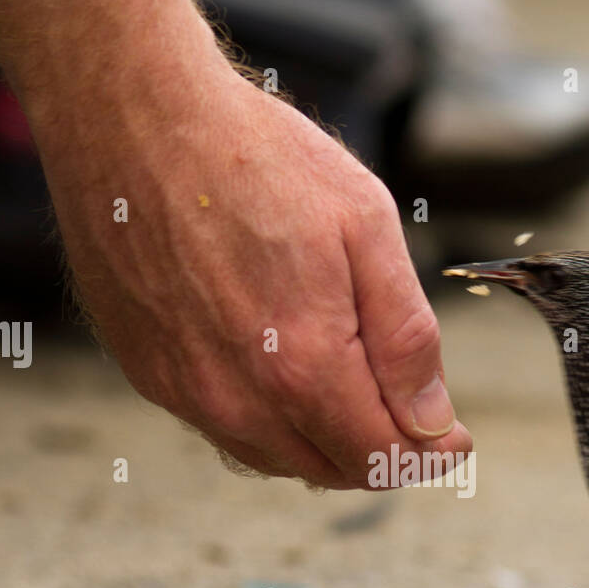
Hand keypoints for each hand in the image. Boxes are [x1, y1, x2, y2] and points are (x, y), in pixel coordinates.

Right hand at [39, 56, 471, 487]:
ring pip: (279, 459)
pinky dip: (270, 422)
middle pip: (333, 469)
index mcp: (303, 366)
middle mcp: (239, 398)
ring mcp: (187, 394)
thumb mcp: (366, 227)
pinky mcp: (151, 376)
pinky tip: (285, 373)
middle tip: (410, 411)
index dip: (430, 454)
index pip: (382, 456)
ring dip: (326, 443)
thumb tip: (432, 420)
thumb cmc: (252, 157)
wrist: (135, 118)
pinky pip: (226, 430)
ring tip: (351, 390)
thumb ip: (406, 337)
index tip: (453, 439)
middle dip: (382, 451)